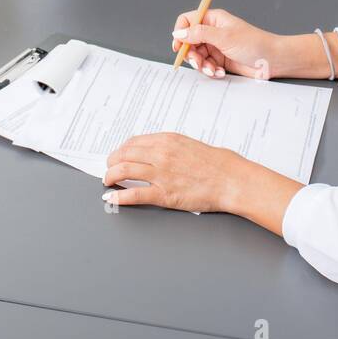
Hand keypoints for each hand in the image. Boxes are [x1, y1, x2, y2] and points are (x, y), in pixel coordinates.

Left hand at [102, 132, 304, 233]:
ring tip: (108, 181)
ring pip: (123, 171)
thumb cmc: (215, 163)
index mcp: (166, 140)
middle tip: (109, 169)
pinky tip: (111, 198)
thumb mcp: (188, 145)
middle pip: (123, 155)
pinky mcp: (164, 194)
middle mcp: (160, 154)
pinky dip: (118, 197)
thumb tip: (150, 152)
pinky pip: (134, 194)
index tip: (118, 156)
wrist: (230, 179)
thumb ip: (167, 147)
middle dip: (111, 162)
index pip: (133, 142)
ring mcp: (161, 174)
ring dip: (110, 176)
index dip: (121, 150)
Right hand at [170, 8, 284, 78]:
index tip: (179, 46)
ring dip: (202, 65)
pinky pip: (207, 66)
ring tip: (213, 70)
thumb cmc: (255, 43)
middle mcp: (213, 32)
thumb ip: (199, 34)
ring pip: (197, 56)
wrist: (273, 60)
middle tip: (198, 62)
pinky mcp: (221, 60)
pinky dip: (211, 71)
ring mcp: (216, 47)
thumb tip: (178, 33)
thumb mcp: (224, 37)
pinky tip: (220, 72)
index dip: (180, 33)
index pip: (187, 21)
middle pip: (189, 42)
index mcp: (213, 20)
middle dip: (191, 54)